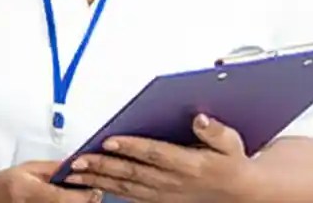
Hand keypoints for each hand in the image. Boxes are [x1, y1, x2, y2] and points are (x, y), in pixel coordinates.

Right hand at [0, 161, 103, 202]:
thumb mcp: (26, 169)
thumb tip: (78, 165)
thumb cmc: (0, 184)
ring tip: (77, 196)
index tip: (96, 189)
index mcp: (28, 191)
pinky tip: (65, 200)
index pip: (64, 198)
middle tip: (92, 193)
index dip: (85, 196)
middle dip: (83, 201)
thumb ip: (52, 169)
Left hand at [61, 114, 255, 202]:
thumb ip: (215, 131)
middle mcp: (173, 182)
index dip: (132, 147)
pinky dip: (106, 189)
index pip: (155, 154)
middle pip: (133, 172)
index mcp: (190, 165)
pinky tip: (89, 183)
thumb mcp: (233, 144)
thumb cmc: (231, 164)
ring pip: (125, 186)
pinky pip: (128, 196)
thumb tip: (199, 118)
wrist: (237, 194)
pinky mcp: (157, 199)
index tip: (110, 140)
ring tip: (75, 171)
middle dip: (103, 165)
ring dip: (98, 179)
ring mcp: (163, 194)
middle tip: (80, 159)